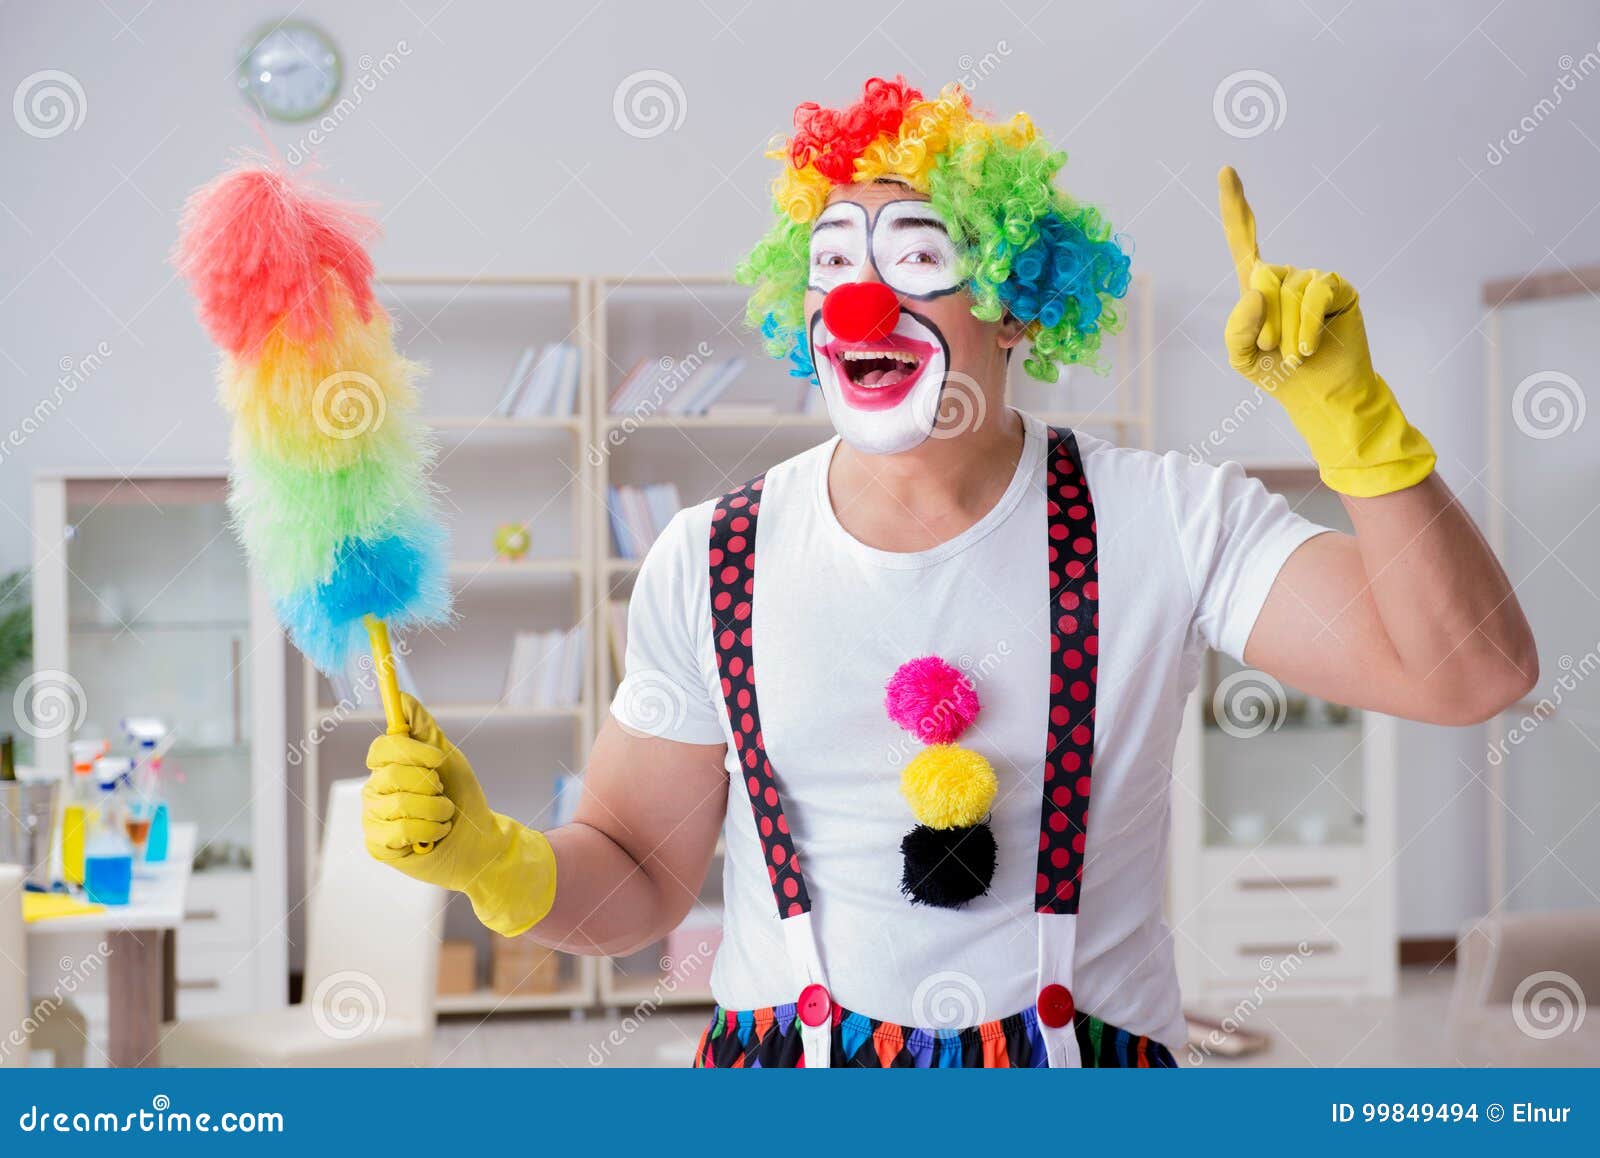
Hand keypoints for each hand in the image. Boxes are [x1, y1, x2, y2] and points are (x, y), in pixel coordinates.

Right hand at [363, 694, 555, 935]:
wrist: (479, 842)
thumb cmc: (462, 798)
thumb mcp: (448, 758)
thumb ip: (423, 729)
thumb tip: (401, 697)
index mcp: (387, 767)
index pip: (381, 748)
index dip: (411, 751)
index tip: (438, 759)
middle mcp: (375, 790)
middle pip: (392, 773)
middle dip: (430, 784)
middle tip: (442, 794)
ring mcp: (373, 818)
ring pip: (400, 802)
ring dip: (435, 809)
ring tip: (444, 815)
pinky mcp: (378, 846)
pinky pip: (401, 830)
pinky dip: (430, 830)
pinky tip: (437, 834)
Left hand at [1217, 166, 1434, 497]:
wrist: (1319, 395)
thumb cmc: (1278, 374)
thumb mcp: (1242, 356)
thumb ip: (1236, 326)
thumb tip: (1257, 288)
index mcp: (1257, 287)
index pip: (1243, 241)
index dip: (1235, 206)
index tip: (1225, 171)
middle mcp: (1285, 276)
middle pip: (1261, 277)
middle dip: (1264, 321)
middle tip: (1274, 350)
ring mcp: (1314, 279)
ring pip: (1287, 290)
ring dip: (1286, 331)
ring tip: (1294, 355)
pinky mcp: (1338, 288)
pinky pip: (1314, 294)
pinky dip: (1306, 326)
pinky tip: (1308, 349)